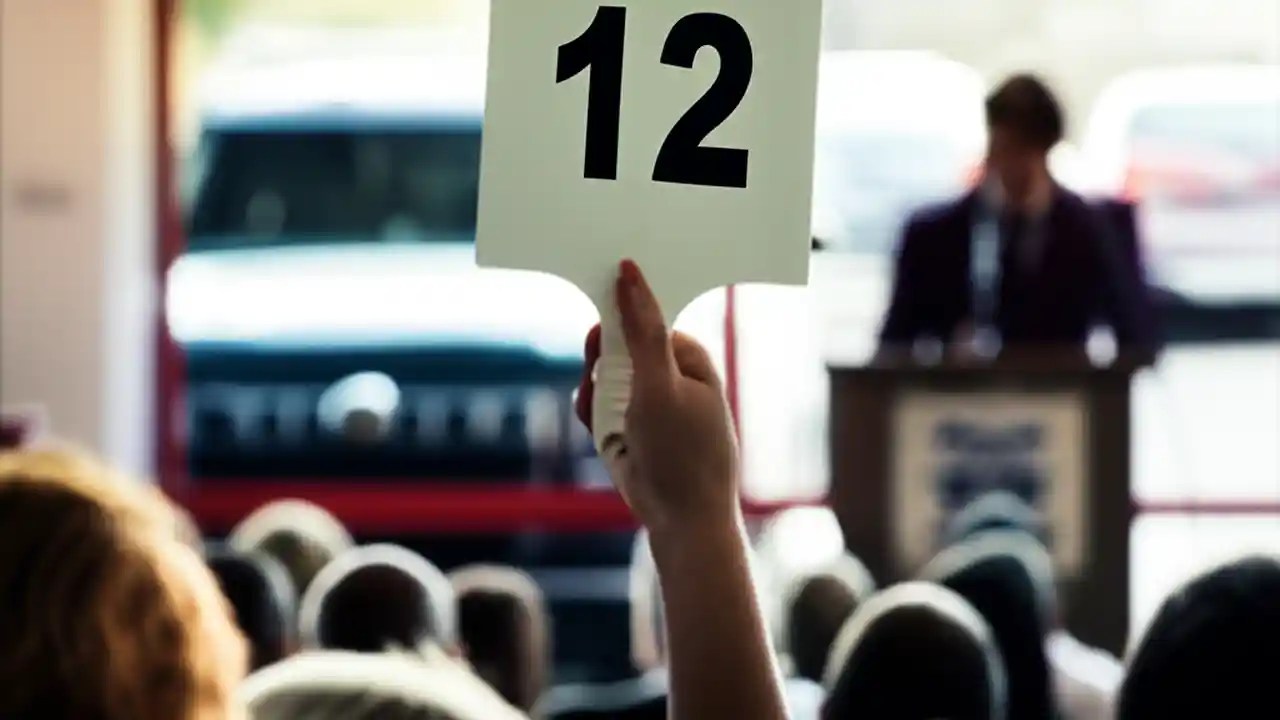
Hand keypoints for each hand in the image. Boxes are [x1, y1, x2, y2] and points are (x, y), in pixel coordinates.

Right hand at [576, 260, 739, 535]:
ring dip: (596, 398)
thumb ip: (642, 330)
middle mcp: (671, 379)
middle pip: (618, 350)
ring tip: (606, 424)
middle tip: (595, 380)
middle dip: (600, 366)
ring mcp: (651, 408)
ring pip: (604, 382)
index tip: (595, 331)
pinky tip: (606, 440)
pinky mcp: (633, 433)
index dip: (615, 324)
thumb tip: (630, 273)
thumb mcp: (658, 383)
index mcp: (689, 359)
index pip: (643, 321)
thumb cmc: (682, 453)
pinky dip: (597, 422)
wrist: (684, 523)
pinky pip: (602, 413)